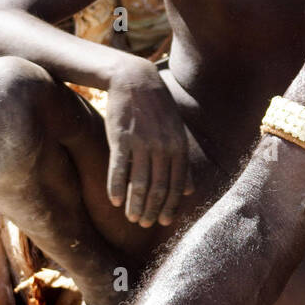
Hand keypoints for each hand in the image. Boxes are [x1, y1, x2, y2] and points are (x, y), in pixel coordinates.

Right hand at [105, 59, 193, 226]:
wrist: (134, 80)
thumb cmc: (157, 109)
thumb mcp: (176, 132)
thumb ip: (182, 161)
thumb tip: (190, 191)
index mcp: (179, 146)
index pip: (178, 184)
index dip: (171, 206)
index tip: (165, 222)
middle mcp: (163, 146)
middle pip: (159, 187)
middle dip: (153, 210)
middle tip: (145, 224)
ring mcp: (142, 142)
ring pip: (140, 183)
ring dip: (135, 204)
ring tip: (131, 218)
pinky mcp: (121, 138)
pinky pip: (119, 169)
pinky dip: (117, 188)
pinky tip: (114, 202)